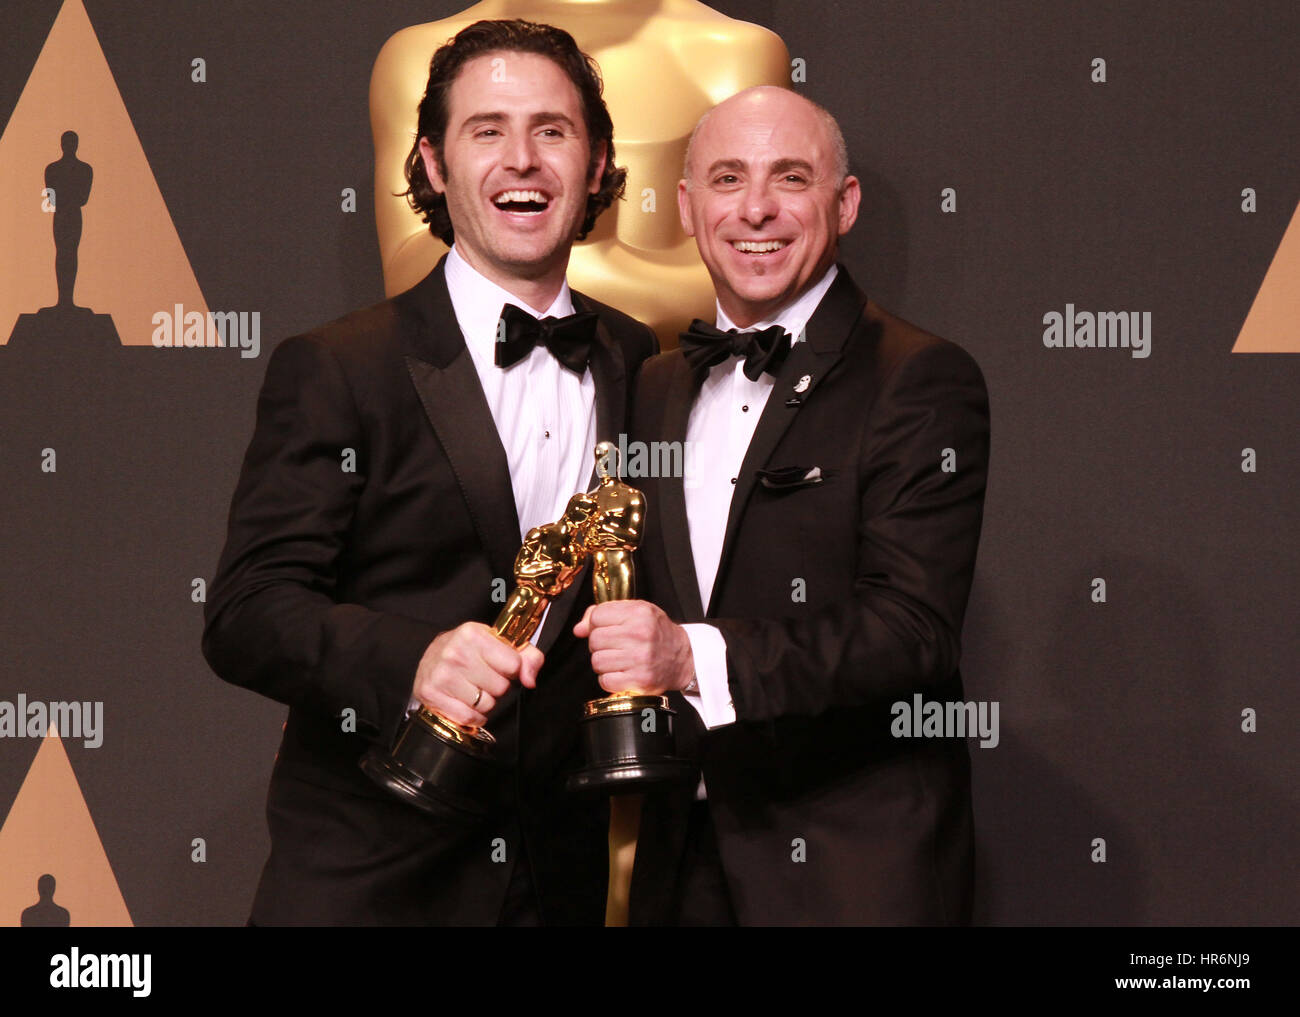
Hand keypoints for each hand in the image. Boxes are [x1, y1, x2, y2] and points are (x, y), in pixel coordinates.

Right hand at [412, 622, 543, 727]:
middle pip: (501, 687)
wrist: (431, 658)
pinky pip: (469, 717)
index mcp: (473, 634)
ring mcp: (442, 675)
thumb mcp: (499, 643)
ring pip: (487, 705)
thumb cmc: (470, 650)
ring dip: (485, 702)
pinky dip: (473, 716)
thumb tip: (530, 680)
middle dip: (497, 686)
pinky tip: (466, 701)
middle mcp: (455, 652)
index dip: (511, 669)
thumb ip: (527, 656)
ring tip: (473, 688)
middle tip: (484, 677)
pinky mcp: (431, 694)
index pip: (513, 664)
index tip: (500, 665)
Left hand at [573, 600, 693, 694]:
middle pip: (594, 640)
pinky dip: (609, 679)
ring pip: (597, 661)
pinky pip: (605, 681)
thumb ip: (605, 613)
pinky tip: (622, 672)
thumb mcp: (637, 612)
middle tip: (614, 646)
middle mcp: (640, 635)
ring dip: (604, 662)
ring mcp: (640, 659)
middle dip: (600, 644)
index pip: (596, 616)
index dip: (597, 624)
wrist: (683, 658)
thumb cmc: (657, 633)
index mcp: (639, 613)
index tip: (608, 629)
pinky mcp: (639, 681)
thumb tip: (579, 629)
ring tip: (619, 659)